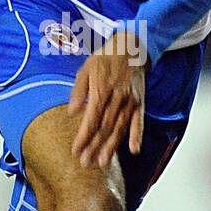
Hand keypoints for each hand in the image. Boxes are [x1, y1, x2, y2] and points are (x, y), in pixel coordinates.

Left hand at [68, 28, 145, 168]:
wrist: (131, 47)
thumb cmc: (106, 58)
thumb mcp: (86, 69)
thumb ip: (78, 91)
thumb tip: (71, 111)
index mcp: (101, 90)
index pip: (91, 119)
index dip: (83, 136)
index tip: (76, 150)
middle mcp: (117, 98)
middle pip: (104, 127)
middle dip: (94, 147)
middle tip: (85, 163)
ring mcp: (130, 102)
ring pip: (119, 128)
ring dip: (111, 147)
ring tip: (103, 162)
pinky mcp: (139, 103)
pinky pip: (139, 122)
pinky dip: (137, 136)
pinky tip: (134, 150)